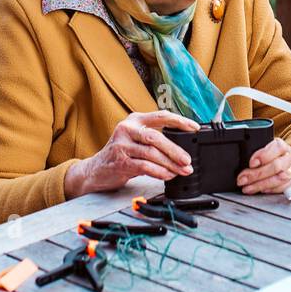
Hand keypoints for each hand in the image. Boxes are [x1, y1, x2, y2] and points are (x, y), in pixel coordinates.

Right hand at [64, 110, 199, 196]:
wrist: (95, 170)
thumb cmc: (120, 154)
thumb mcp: (135, 140)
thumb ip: (154, 139)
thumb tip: (182, 149)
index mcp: (135, 120)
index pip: (161, 116)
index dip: (180, 121)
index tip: (194, 128)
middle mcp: (127, 129)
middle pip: (156, 137)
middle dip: (175, 150)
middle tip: (188, 160)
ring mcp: (122, 145)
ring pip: (151, 153)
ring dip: (170, 164)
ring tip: (182, 170)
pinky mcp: (120, 161)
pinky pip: (145, 167)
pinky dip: (159, 172)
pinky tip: (168, 175)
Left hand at [237, 138, 290, 194]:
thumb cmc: (280, 156)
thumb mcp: (270, 149)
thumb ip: (259, 153)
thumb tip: (242, 161)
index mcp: (282, 146)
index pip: (276, 148)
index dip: (263, 155)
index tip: (251, 163)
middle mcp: (290, 158)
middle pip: (276, 166)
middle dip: (257, 174)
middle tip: (243, 179)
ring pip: (280, 178)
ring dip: (261, 184)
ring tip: (248, 188)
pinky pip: (285, 188)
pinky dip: (272, 190)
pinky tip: (261, 190)